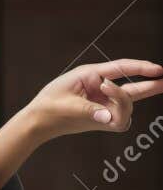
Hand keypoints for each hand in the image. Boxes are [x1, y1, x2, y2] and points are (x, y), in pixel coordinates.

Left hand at [26, 58, 162, 141]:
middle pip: (132, 88)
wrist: (38, 121)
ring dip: (122, 102)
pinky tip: (104, 116)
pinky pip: (120, 120)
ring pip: (127, 106)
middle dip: (150, 85)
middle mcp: (101, 89)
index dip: (141, 68)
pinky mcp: (102, 118)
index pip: (122, 69)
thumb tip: (109, 120)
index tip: (159, 71)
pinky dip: (118, 118)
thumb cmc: (50, 104)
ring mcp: (103, 104)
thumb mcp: (66, 104)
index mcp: (91, 76)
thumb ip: (90, 111)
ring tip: (104, 95)